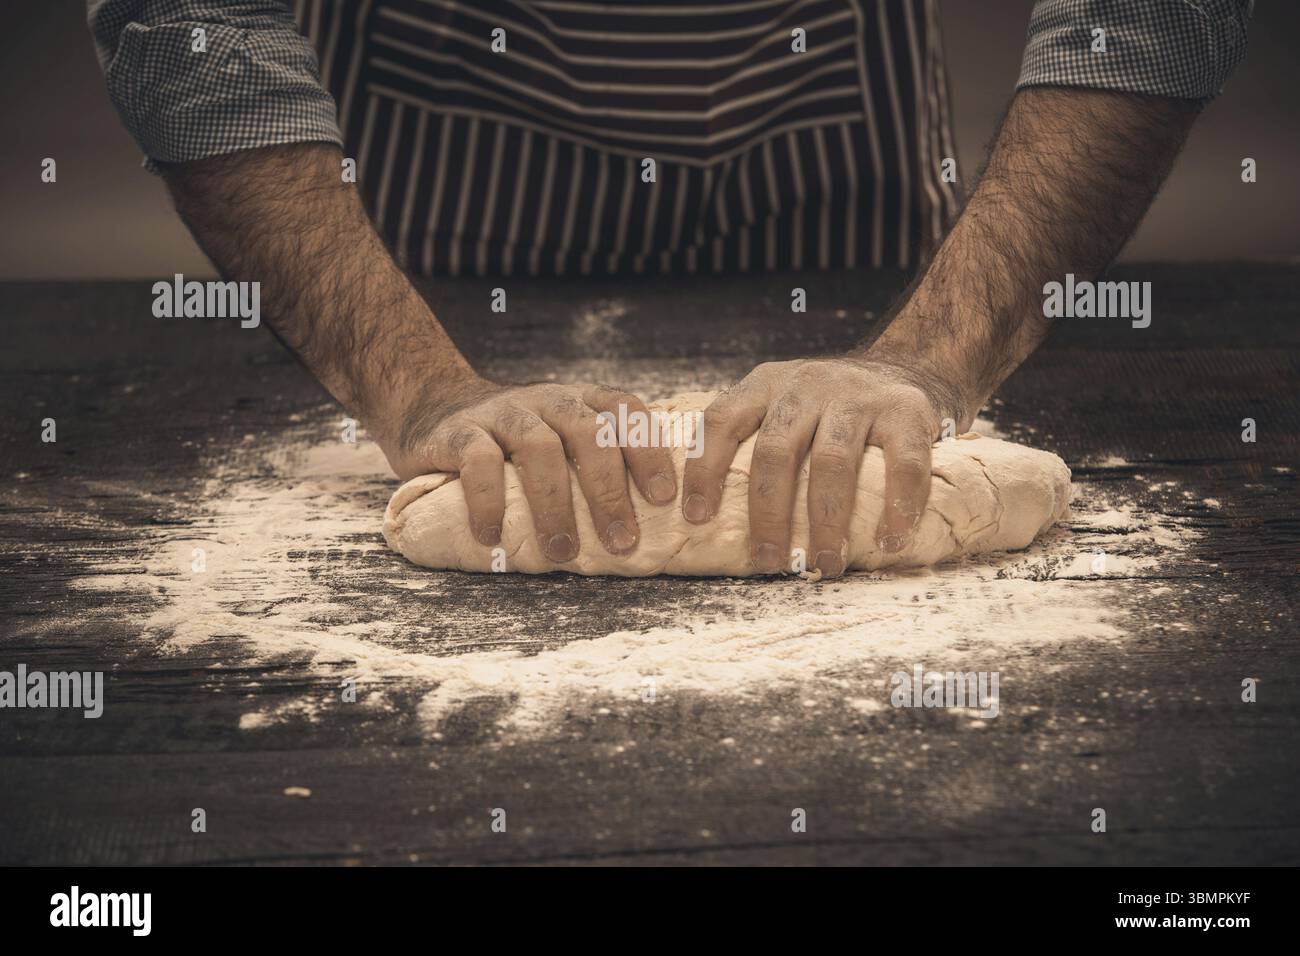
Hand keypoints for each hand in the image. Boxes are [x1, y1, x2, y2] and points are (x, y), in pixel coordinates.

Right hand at [379, 377, 677, 561]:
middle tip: (621, 542)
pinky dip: (488, 500)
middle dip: (609, 491)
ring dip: (555, 504)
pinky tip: (492, 536)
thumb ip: (591, 469)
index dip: (650, 451)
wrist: (432, 407)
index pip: (627, 412)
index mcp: (581, 402)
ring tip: (562, 551)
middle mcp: (548, 400)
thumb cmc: (513, 444)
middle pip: (590, 434)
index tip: (664, 500)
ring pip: (539, 446)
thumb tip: (644, 535)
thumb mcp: (559, 442)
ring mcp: (503, 412)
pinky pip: (479, 461)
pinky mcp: (459, 431)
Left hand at [680, 355, 969, 577]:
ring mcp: (858, 395)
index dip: (703, 469)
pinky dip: (898, 507)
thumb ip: (755, 443)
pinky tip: (890, 540)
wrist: (907, 368)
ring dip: (827, 521)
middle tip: (768, 561)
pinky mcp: (907, 411)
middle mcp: (807, 385)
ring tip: (827, 563)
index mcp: (766, 385)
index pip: (721, 422)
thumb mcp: (784, 406)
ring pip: (831, 462)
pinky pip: (902, 465)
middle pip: (775, 451)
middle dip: (768, 514)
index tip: (697, 518)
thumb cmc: (832, 410)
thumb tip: (711, 523)